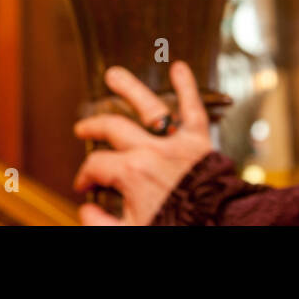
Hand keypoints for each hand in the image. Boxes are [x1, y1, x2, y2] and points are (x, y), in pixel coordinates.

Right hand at [72, 60, 214, 224]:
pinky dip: (187, 87)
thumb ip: (102, 221)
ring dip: (130, 90)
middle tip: (83, 127)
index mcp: (131, 172)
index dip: (85, 175)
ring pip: (149, 107)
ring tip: (115, 76)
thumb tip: (85, 210)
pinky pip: (193, 108)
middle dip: (94, 126)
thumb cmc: (177, 223)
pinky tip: (179, 68)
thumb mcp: (131, 230)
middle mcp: (151, 150)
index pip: (97, 165)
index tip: (84, 184)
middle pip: (114, 128)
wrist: (214, 221)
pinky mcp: (199, 139)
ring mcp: (175, 141)